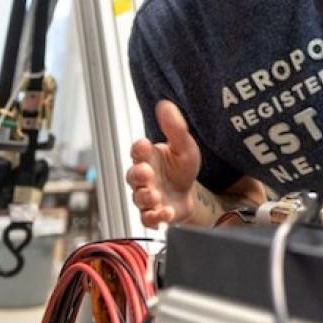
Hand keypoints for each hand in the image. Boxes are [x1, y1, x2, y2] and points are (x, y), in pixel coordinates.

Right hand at [126, 99, 201, 227]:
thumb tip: (165, 104)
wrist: (190, 194)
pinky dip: (155, 217)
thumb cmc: (181, 168)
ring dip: (145, 197)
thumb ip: (175, 128)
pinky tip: (165, 213)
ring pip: (138, 198)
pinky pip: (147, 218)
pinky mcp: (154, 213)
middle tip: (147, 173)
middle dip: (138, 175)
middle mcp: (144, 177)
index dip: (139, 149)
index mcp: (148, 158)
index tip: (144, 145)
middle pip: (133, 176)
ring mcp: (146, 196)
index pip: (137, 151)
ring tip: (155, 195)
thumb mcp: (184, 146)